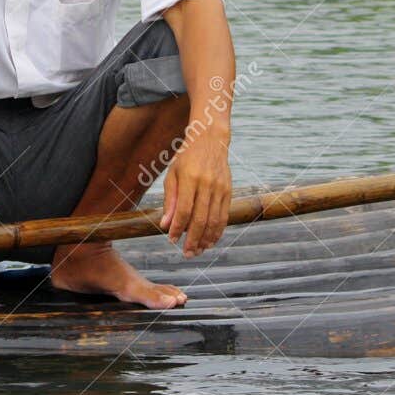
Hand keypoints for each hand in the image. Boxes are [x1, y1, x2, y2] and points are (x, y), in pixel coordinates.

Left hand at [160, 129, 231, 256]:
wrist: (210, 140)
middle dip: (193, 239)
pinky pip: (224, 215)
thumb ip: (170, 200)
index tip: (172, 240)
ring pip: (214, 220)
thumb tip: (166, 225)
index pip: (184, 210)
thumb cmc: (186, 158)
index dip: (178, 228)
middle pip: (201, 219)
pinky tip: (210, 240)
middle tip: (187, 254)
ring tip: (198, 251)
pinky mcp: (229, 191)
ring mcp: (220, 188)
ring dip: (206, 239)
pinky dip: (218, 231)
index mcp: (190, 178)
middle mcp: (207, 184)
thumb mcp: (172, 175)